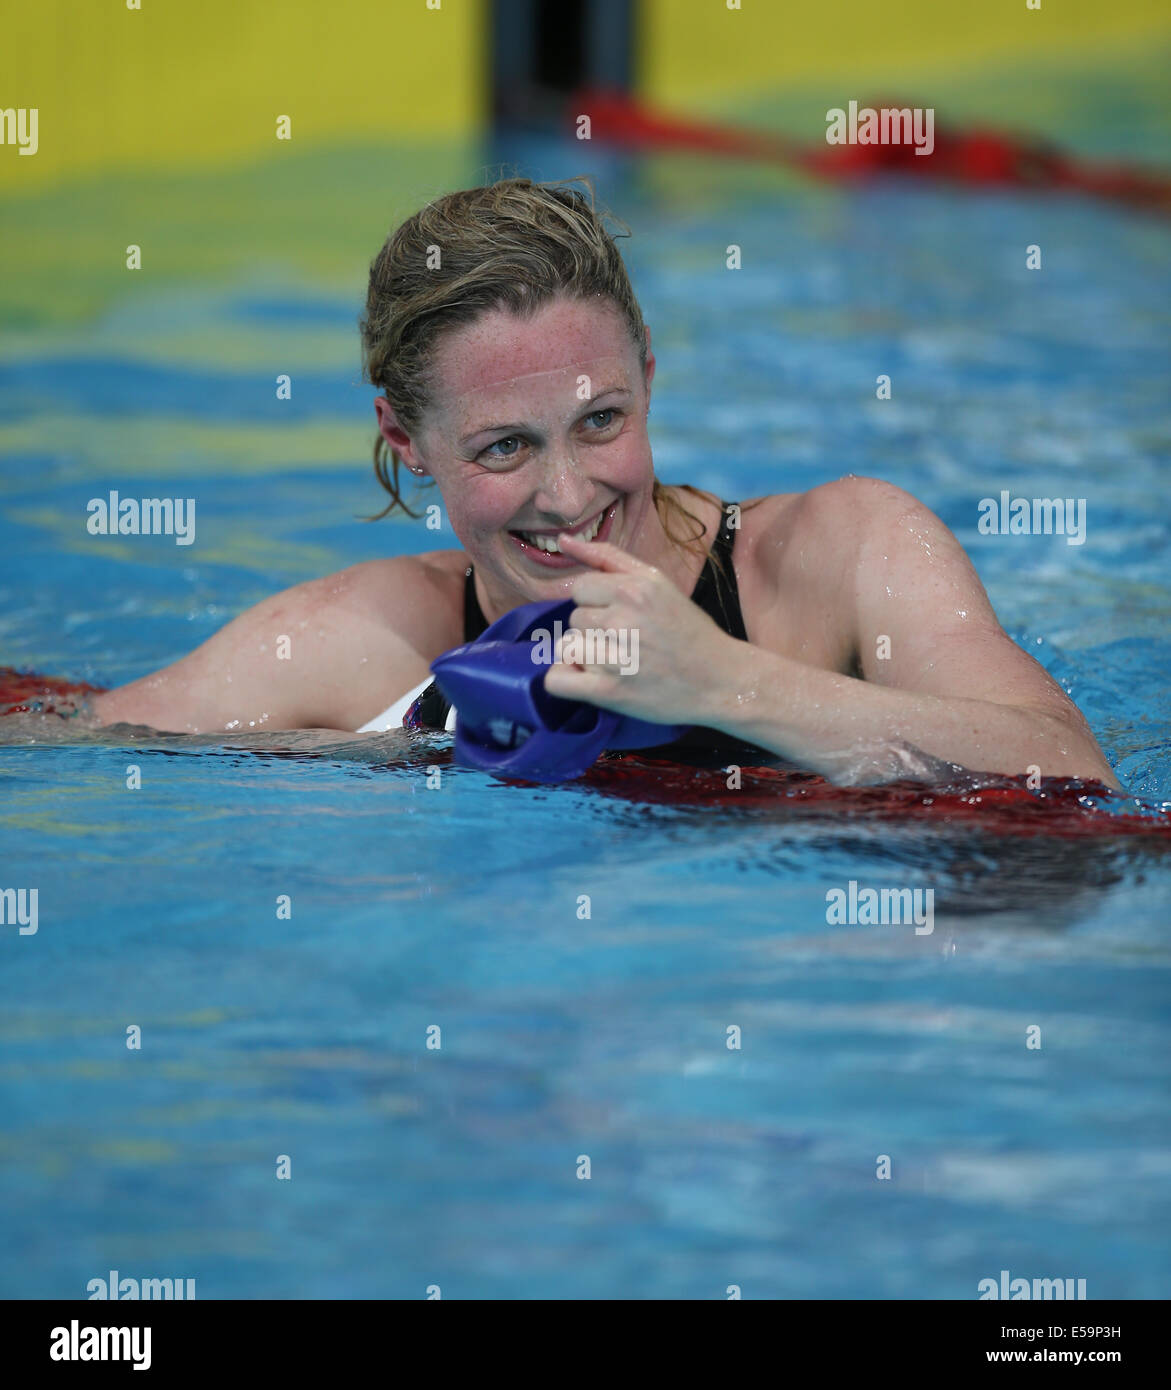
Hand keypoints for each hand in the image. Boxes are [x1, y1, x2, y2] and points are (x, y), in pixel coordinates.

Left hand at [542, 530, 738, 726]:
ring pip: (566, 648)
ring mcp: (614, 658)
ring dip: (585, 657)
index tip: (619, 616)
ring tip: (617, 663)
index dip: (596, 603)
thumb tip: (563, 540)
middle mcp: (622, 620)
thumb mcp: (656, 581)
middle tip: (625, 642)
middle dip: (593, 630)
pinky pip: (557, 681)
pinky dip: (566, 681)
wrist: (720, 680)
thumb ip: (608, 557)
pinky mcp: (609, 691)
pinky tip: (590, 680)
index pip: (580, 588)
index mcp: (632, 589)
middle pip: (574, 620)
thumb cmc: (688, 629)